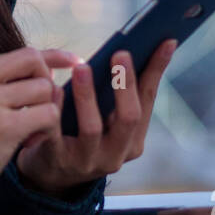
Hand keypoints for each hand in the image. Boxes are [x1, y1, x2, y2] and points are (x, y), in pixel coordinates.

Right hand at [0, 47, 79, 203]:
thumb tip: (43, 66)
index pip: (19, 53)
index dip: (50, 56)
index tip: (73, 60)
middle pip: (33, 60)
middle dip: (47, 81)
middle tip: (42, 105)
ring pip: (45, 89)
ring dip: (46, 111)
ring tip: (29, 131)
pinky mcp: (3, 126)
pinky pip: (48, 114)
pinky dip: (47, 129)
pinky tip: (30, 142)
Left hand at [15, 39, 176, 196]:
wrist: (50, 174)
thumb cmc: (82, 134)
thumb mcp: (107, 118)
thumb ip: (119, 91)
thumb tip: (136, 47)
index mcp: (133, 141)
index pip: (148, 100)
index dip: (156, 69)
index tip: (164, 41)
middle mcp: (116, 155)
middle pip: (129, 118)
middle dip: (126, 84)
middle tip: (120, 53)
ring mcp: (87, 160)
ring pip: (92, 128)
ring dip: (88, 95)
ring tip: (82, 68)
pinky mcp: (56, 160)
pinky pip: (55, 134)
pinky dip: (56, 108)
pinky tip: (54, 88)